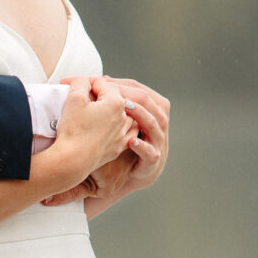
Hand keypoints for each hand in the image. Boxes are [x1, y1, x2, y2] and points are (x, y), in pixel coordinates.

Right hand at [39, 77, 136, 204]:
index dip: (85, 82)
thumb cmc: (73, 129)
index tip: (70, 85)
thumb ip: (81, 82)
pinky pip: (124, 131)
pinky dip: (118, 125)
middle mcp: (125, 117)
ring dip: (110, 109)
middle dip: (97, 94)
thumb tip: (84, 81)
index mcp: (116, 102)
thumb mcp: (74, 98)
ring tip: (96, 108)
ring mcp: (124, 133)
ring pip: (121, 114)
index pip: (102, 84)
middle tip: (81, 95)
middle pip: (112, 97)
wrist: (74, 160)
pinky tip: (110, 125)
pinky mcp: (119, 147)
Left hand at [110, 77, 169, 192]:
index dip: (124, 85)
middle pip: (153, 103)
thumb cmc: (118, 144)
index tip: (104, 81)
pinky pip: (151, 152)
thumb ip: (111, 103)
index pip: (142, 91)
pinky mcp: (152, 162)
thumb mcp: (116, 121)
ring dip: (141, 114)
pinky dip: (143, 146)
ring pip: (155, 124)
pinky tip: (132, 141)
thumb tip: (99, 80)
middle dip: (134, 95)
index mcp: (150, 111)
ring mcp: (158, 143)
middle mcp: (158, 125)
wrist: (123, 178)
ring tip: (126, 108)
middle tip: (114, 91)